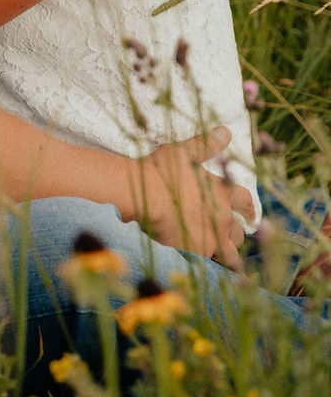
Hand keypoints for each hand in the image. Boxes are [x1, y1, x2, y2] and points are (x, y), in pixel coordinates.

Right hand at [137, 126, 249, 268]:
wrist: (147, 197)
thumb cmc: (163, 171)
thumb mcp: (184, 152)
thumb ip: (206, 144)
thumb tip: (226, 131)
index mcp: (222, 192)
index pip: (245, 201)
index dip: (248, 208)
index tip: (249, 215)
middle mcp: (223, 217)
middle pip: (239, 232)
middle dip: (235, 233)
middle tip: (229, 235)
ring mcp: (212, 238)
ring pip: (231, 253)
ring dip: (228, 253)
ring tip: (220, 255)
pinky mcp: (198, 253)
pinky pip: (212, 265)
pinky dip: (210, 264)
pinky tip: (204, 265)